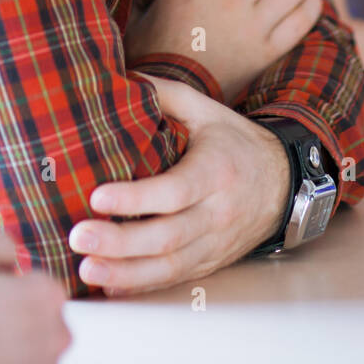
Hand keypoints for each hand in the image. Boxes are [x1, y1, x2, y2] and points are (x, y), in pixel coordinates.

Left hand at [70, 77, 289, 294]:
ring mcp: (214, 243)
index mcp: (216, 171)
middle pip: (168, 236)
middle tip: (78, 236)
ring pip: (169, 266)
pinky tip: (108, 283)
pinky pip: (174, 279)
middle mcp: (217, 213)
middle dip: (120, 242)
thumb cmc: (236, 143)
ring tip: (85, 267)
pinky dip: (140, 285)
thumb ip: (165, 94)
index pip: (175, 191)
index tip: (97, 196)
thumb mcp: (207, 110)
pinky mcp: (209, 263)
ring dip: (125, 271)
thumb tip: (121, 78)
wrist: (284, 184)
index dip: (136, 198)